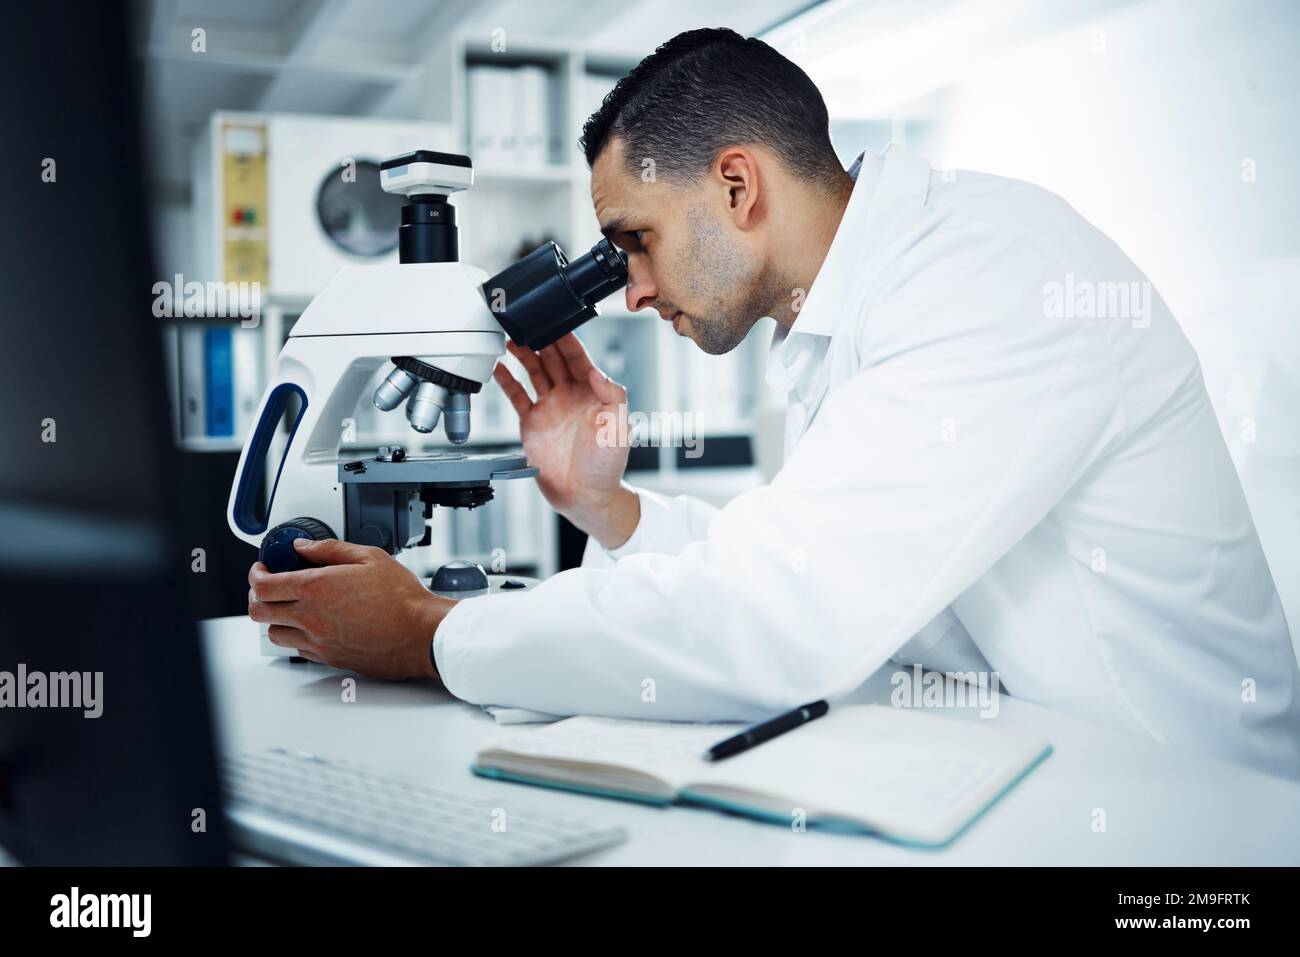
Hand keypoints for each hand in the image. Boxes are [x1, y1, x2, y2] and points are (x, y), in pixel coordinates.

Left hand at [247, 539, 454, 679]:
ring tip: (292, 607)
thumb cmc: (402, 599)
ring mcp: (318, 642)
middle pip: (259, 612)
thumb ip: (330, 549)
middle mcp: (311, 618)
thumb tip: (304, 547)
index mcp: (317, 589)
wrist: (421, 634)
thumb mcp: (369, 557)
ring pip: (275, 634)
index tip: (262, 569)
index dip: (256, 574)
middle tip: (271, 587)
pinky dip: (298, 636)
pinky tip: (314, 625)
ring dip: (277, 618)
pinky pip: (299, 649)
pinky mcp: (330, 659)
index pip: (263, 586)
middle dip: (259, 596)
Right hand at [494, 333, 638, 548]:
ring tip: (509, 337)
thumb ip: (612, 395)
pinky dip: (506, 380)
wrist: (585, 497)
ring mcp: (550, 406)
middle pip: (553, 357)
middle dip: (541, 339)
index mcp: (593, 391)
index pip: (578, 356)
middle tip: (527, 322)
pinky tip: (497, 366)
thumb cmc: (607, 465)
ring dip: (523, 353)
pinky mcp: (532, 421)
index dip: (565, 338)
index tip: (553, 320)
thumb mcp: (618, 427)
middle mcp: (570, 394)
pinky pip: (517, 394)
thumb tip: (597, 370)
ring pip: (534, 370)